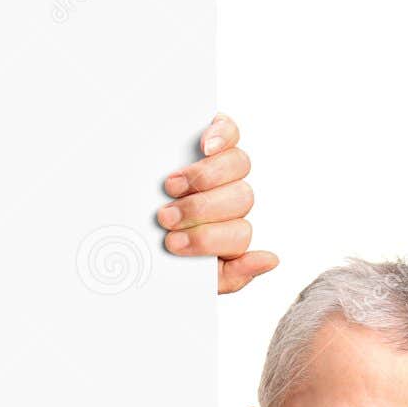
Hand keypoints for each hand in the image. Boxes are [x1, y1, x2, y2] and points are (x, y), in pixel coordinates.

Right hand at [156, 113, 277, 294]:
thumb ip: (232, 275)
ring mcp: (225, 168)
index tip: (172, 243)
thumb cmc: (164, 252)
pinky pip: (231, 131)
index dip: (207, 239)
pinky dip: (221, 135)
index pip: (240, 236)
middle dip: (199, 210)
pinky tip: (206, 146)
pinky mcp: (215, 139)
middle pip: (241, 198)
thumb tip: (270, 259)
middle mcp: (233, 201)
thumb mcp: (195, 274)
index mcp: (231, 234)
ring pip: (238, 166)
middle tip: (167, 217)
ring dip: (203, 178)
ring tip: (171, 187)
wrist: (137, 235)